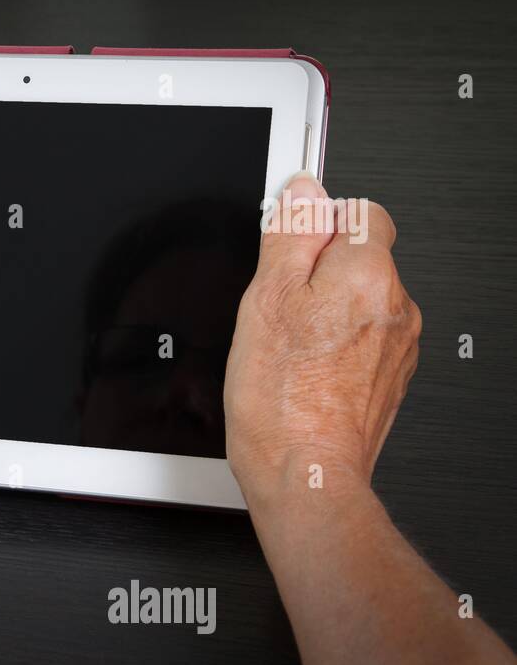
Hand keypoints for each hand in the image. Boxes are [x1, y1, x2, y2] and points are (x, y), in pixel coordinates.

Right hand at [224, 173, 420, 502]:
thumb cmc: (281, 399)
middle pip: (359, 257)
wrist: (305, 474)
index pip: (358, 210)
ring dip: (326, 311)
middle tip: (277, 310)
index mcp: (368, 273)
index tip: (286, 256)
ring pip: (359, 300)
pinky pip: (363, 339)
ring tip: (288, 347)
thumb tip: (303, 190)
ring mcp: (400, 344)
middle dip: (317, 273)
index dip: (315, 228)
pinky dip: (335, 346)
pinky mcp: (391, 376)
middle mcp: (397, 304)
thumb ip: (289, 234)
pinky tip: (303, 370)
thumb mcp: (263, 300)